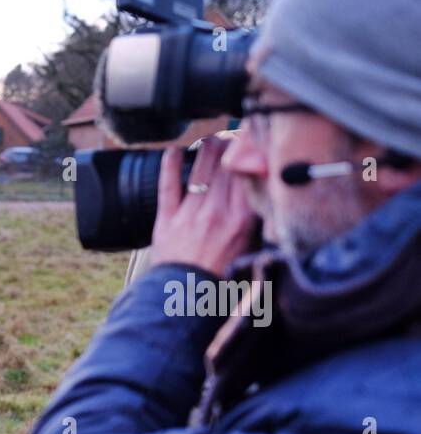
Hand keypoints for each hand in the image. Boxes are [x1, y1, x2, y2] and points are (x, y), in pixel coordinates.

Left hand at [147, 138, 257, 277]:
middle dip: (230, 149)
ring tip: (211, 139)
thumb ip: (257, 223)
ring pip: (201, 172)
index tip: (253, 144)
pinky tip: (173, 151)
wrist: (186, 298)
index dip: (249, 157)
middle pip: (225, 170)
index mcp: (241, 220)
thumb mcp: (250, 250)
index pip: (247, 177)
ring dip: (206, 150)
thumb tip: (266, 199)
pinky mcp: (167, 220)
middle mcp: (217, 213)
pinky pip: (168, 187)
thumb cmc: (219, 277)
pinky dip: (169, 167)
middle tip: (233, 135)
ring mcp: (190, 215)